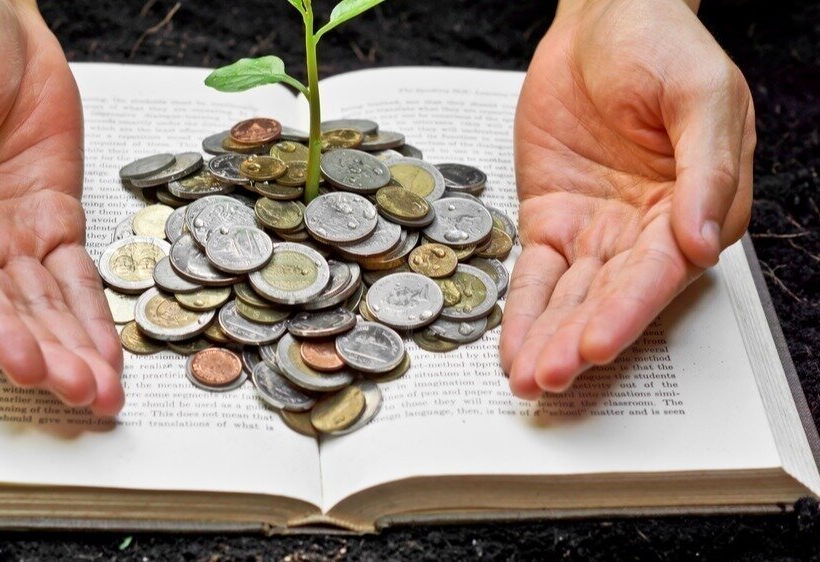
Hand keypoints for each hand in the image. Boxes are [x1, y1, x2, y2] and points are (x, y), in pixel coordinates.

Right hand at [0, 0, 124, 414]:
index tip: (28, 364)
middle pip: (8, 308)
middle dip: (47, 354)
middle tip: (83, 395)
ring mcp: (10, 232)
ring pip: (47, 303)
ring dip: (75, 348)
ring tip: (105, 393)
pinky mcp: (53, 218)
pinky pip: (78, 275)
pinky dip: (95, 314)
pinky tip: (111, 352)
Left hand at [501, 0, 754, 399]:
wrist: (605, 17)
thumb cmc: (663, 46)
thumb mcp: (702, 95)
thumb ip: (706, 170)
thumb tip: (701, 241)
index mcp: (697, 209)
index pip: (659, 274)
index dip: (627, 312)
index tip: (596, 346)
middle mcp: (646, 231)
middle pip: (609, 297)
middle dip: (576, 341)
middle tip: (546, 378)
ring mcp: (597, 229)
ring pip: (569, 296)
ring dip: (546, 337)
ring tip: (524, 379)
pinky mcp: (552, 218)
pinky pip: (534, 271)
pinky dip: (520, 308)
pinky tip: (510, 345)